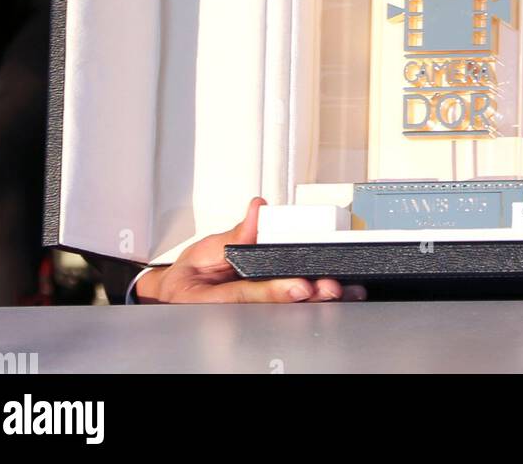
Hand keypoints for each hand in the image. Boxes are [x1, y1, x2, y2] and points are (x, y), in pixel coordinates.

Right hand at [135, 196, 366, 302]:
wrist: (180, 295)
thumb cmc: (189, 277)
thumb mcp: (204, 251)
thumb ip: (234, 234)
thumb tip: (257, 210)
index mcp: (218, 299)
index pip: (250, 294)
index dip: (276, 291)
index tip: (301, 285)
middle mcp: (239, 310)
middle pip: (276, 307)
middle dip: (307, 297)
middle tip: (330, 287)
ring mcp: (253, 312)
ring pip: (287, 309)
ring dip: (317, 300)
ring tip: (342, 291)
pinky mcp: (263, 307)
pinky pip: (289, 304)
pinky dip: (314, 298)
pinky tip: (337, 294)